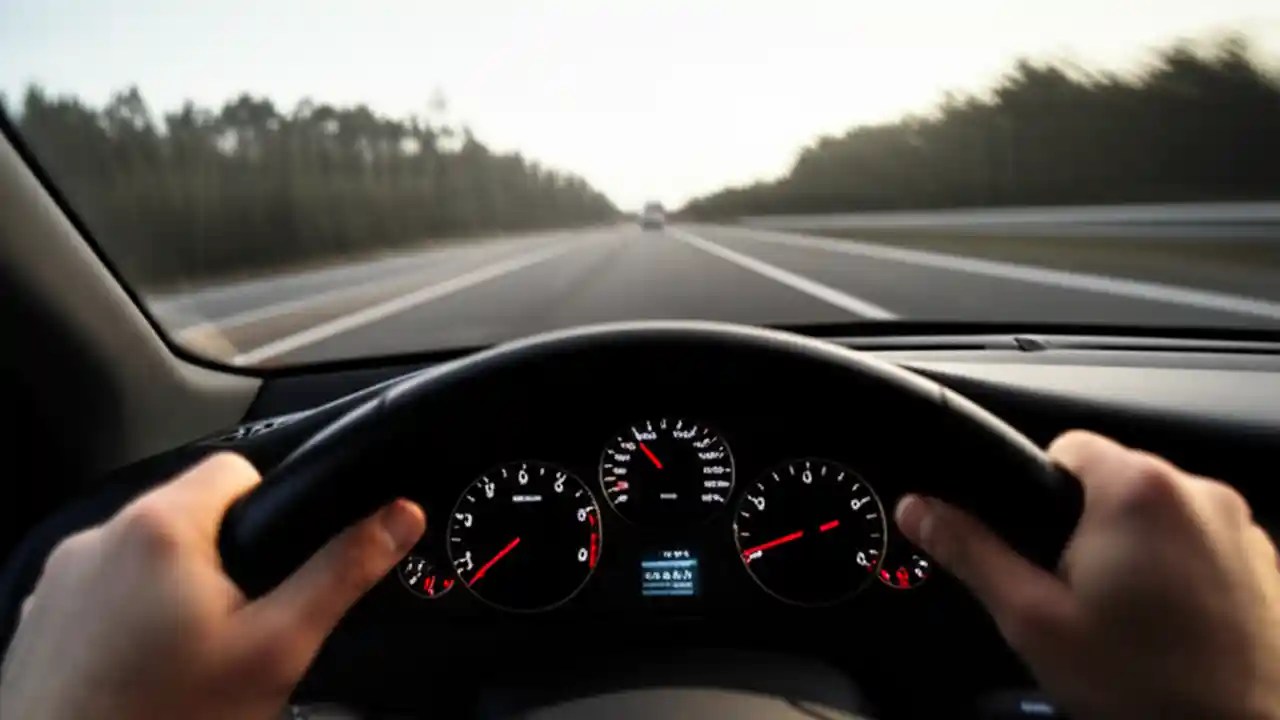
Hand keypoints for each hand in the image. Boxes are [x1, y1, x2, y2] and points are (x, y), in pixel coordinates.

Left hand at [0, 453, 424, 719]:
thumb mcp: (278, 647)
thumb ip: (342, 571)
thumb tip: (401, 515)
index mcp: (159, 528)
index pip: (235, 468)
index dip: (269, 512)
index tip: (271, 570)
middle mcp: (97, 539)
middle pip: (188, 514)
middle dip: (222, 560)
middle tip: (236, 630)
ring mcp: (60, 580)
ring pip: (144, 556)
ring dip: (173, 588)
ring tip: (189, 659)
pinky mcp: (39, 620)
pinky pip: (102, 593)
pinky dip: (128, 619)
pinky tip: (143, 672)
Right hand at [896, 430, 1279, 719]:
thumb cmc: (1143, 688)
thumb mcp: (1032, 618)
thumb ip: (970, 551)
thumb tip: (919, 509)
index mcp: (1136, 490)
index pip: (1065, 446)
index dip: (1039, 496)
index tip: (1043, 546)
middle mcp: (1199, 493)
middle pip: (1114, 483)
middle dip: (1087, 530)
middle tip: (1079, 596)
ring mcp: (1240, 528)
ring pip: (1159, 516)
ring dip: (1137, 550)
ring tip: (1128, 618)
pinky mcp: (1264, 563)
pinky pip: (1203, 544)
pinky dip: (1181, 572)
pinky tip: (1169, 626)